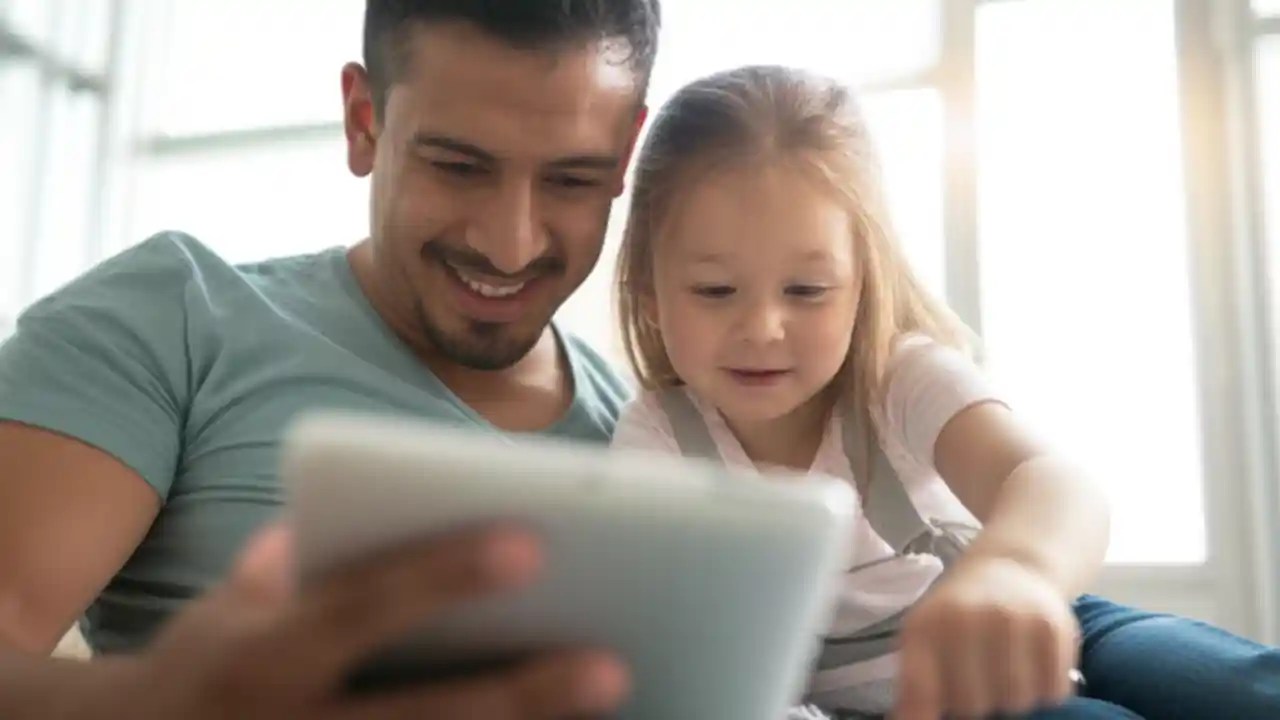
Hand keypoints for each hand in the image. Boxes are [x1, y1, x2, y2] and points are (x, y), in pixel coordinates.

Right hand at [60, 523, 629, 718]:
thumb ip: (285, 564)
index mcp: (264, 655)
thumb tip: (329, 527)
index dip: (442, 572)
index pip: (363, 604)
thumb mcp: (219, 610)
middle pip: (419, 717)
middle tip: (611, 663)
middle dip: (519, 694)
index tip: (531, 540)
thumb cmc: (200, 671)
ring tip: (610, 709)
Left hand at [893, 556, 1079, 719]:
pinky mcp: (1054, 627)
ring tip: (1004, 675)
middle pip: (972, 706)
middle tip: (977, 685)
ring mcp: (1013, 620)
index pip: (922, 690)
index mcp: (927, 625)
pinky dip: (1045, 690)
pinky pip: (1052, 691)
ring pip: (1016, 702)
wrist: (1011, 567)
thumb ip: (915, 685)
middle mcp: (968, 618)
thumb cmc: (960, 614)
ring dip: (1011, 700)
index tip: (937, 716)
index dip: (926, 714)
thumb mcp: (925, 638)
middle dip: (975, 705)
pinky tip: (1032, 668)